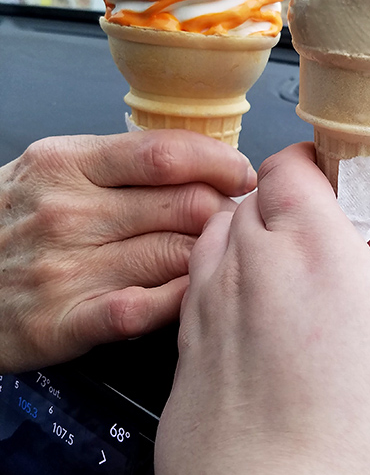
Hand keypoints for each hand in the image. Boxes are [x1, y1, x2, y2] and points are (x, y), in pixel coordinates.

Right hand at [0, 131, 255, 372]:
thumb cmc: (13, 223)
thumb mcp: (53, 171)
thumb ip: (121, 165)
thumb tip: (202, 165)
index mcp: (67, 164)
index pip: (165, 154)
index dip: (219, 162)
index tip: (241, 174)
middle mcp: (67, 213)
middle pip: (183, 205)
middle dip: (225, 213)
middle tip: (236, 222)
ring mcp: (65, 268)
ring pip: (177, 256)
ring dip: (211, 257)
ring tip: (219, 257)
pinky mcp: (65, 321)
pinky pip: (145, 309)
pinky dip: (180, 300)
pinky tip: (190, 295)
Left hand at [153, 143, 369, 474]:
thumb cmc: (356, 451)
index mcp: (314, 247)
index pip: (293, 165)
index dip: (319, 172)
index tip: (346, 196)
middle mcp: (250, 262)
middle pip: (254, 194)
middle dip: (291, 205)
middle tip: (331, 247)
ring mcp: (208, 302)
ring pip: (221, 234)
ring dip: (253, 239)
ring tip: (294, 286)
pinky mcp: (183, 344)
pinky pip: (199, 283)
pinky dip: (227, 282)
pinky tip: (260, 326)